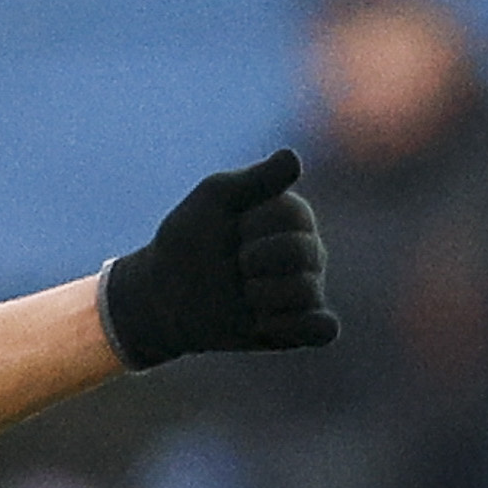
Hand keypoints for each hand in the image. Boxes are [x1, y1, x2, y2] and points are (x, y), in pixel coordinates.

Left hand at [99, 148, 338, 368]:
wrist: (164, 296)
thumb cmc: (189, 241)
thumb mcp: (213, 200)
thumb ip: (254, 180)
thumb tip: (293, 157)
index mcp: (293, 215)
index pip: (292, 216)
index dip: (251, 225)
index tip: (231, 228)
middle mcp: (309, 250)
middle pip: (304, 253)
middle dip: (255, 260)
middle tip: (235, 265)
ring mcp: (308, 289)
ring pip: (307, 292)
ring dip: (261, 295)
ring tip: (243, 293)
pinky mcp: (302, 327)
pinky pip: (323, 330)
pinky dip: (291, 327)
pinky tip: (261, 323)